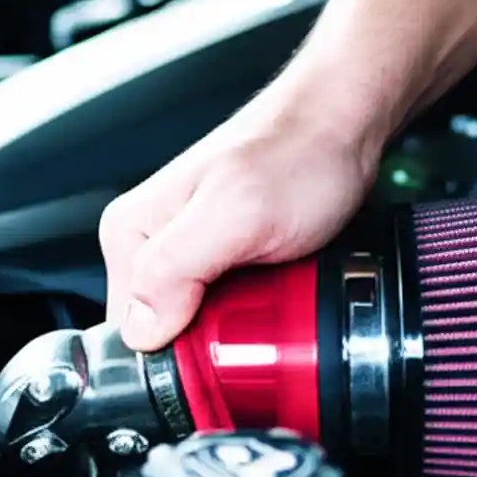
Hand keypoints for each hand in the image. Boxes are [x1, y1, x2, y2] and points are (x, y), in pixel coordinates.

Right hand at [98, 92, 380, 350]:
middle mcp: (154, 243)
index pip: (129, 334)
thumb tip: (141, 329)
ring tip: (278, 297)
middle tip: (260, 310)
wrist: (347, 125)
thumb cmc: (299, 153)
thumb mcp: (236, 213)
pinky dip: (264, 314)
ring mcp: (192, 251)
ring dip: (245, 329)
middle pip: (169, 335)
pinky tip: (286, 295)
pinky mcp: (230, 258)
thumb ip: (177, 267)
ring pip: (206, 326)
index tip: (225, 339)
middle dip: (215, 342)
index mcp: (132, 235)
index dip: (178, 352)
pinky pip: (237, 310)